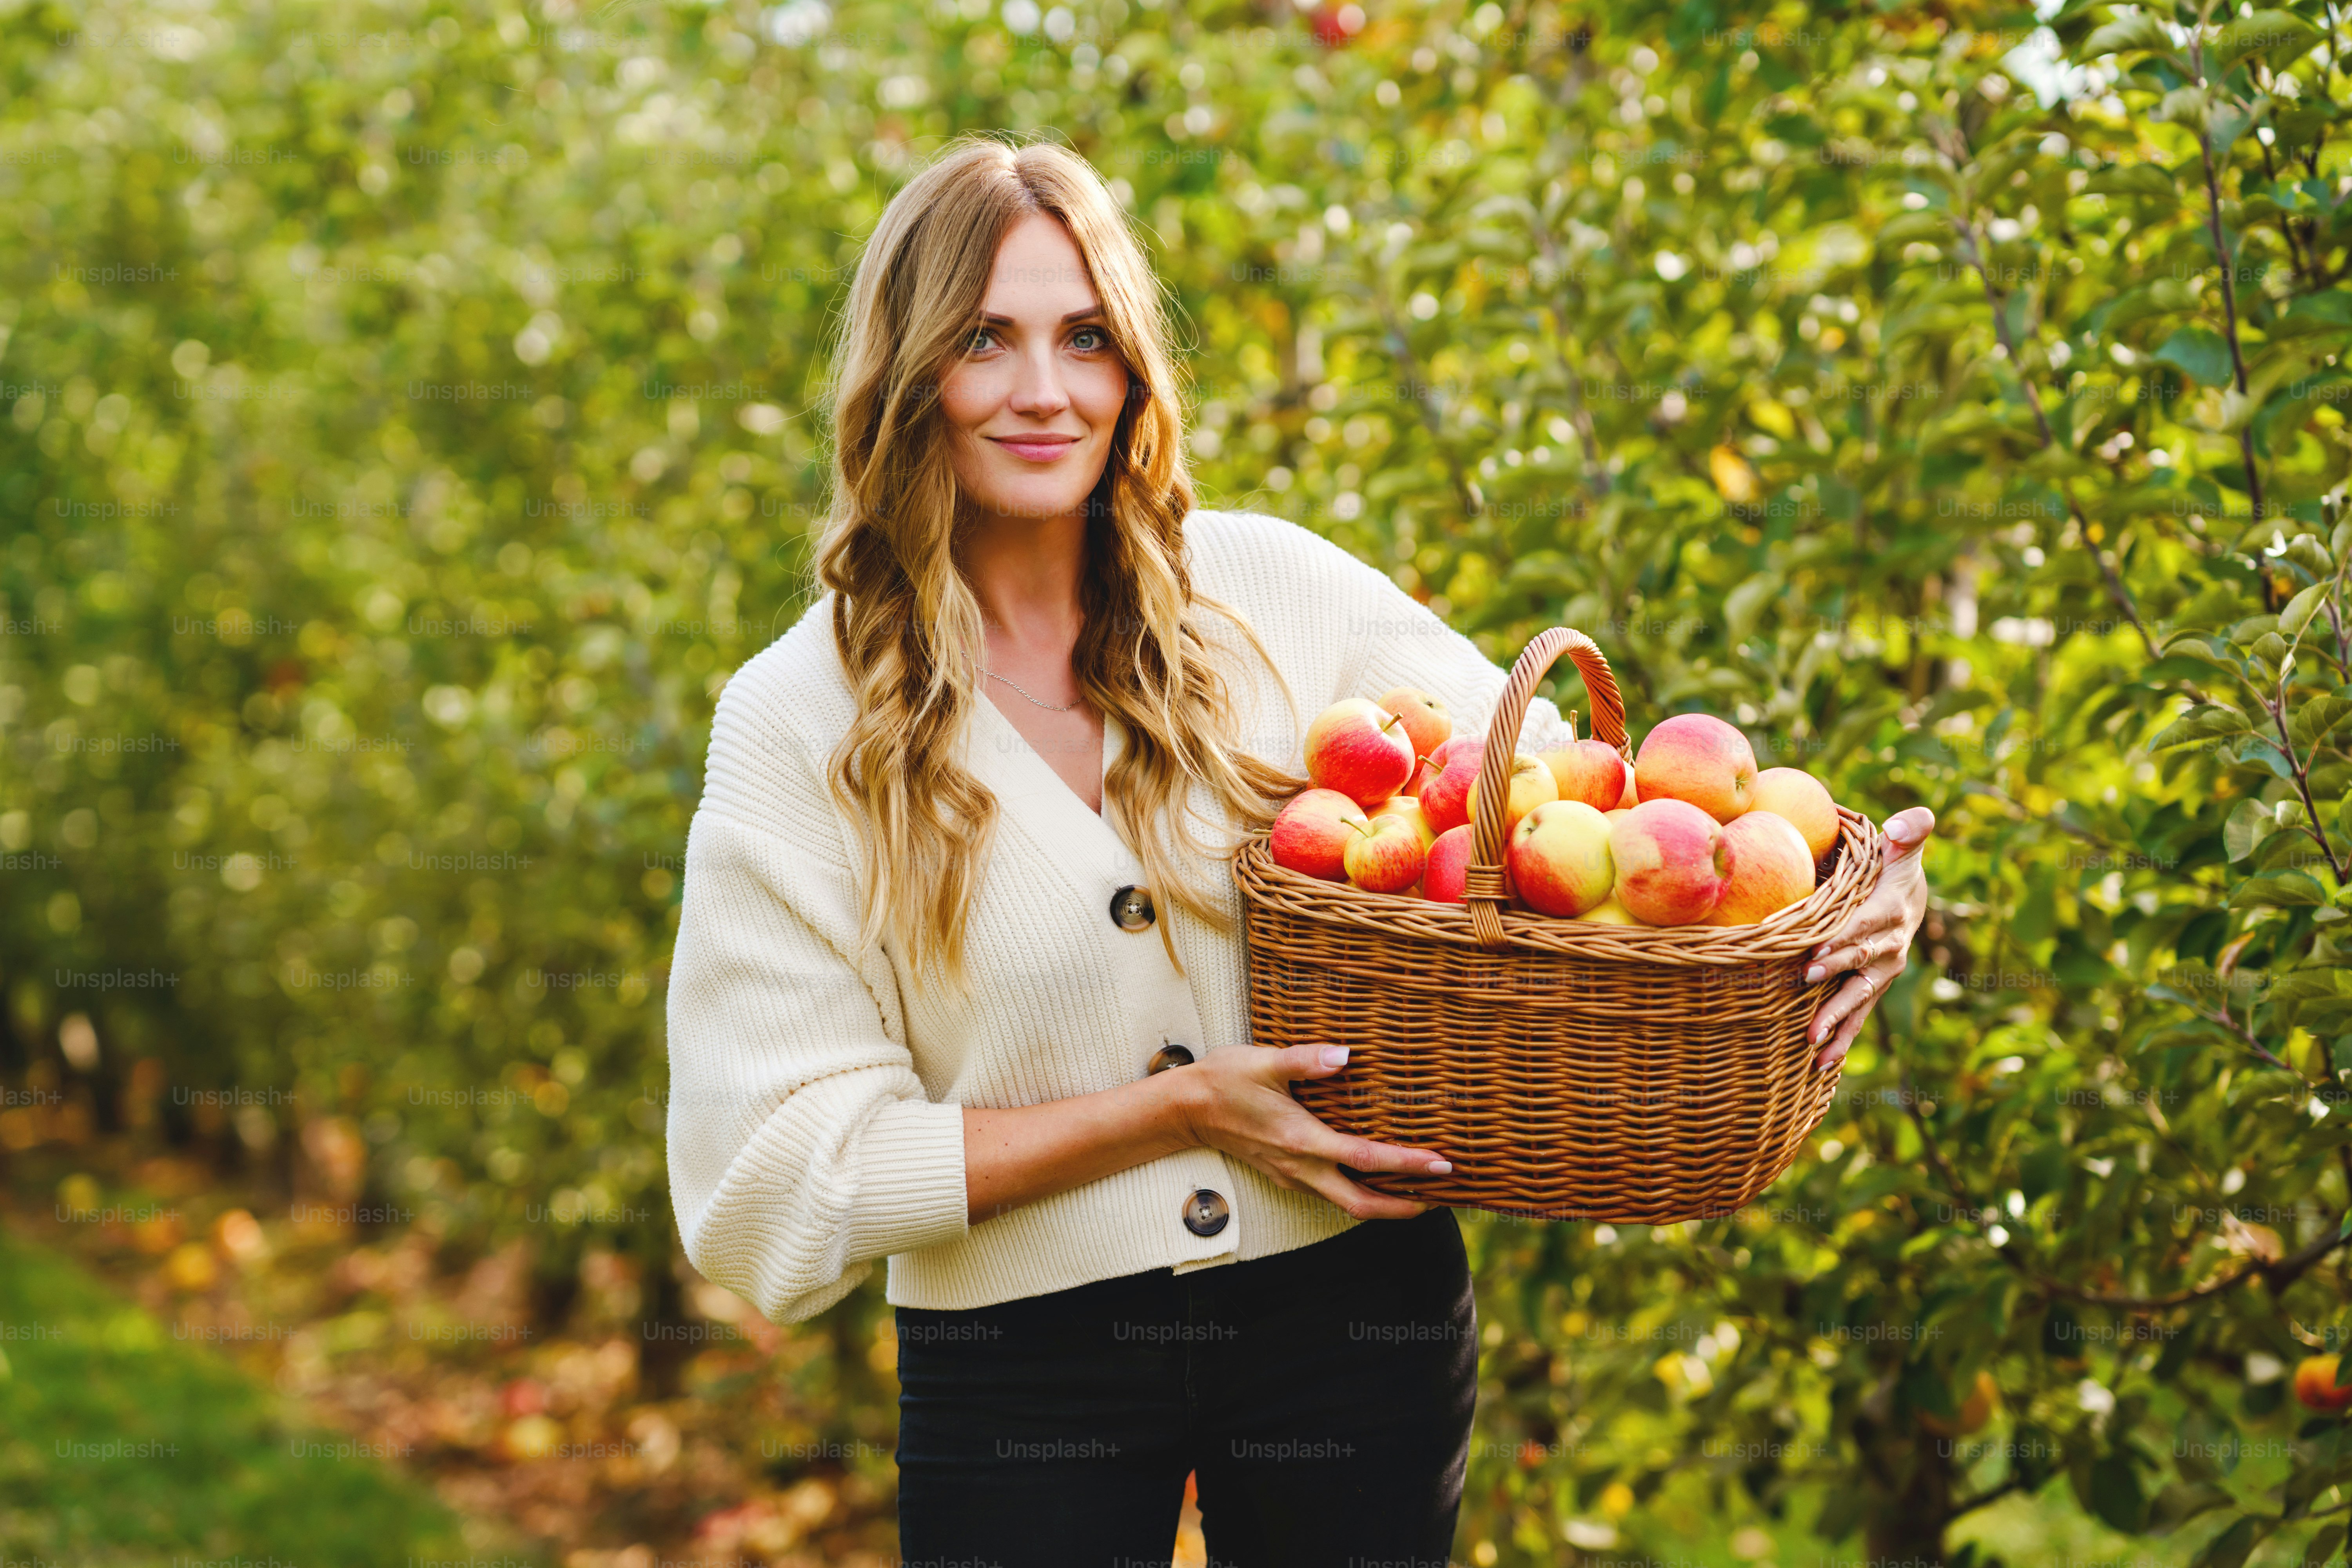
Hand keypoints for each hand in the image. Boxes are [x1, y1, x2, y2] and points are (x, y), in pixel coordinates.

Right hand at [1175, 1044, 1452, 1220]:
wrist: (1185, 1109)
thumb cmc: (1224, 1082)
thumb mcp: (1264, 1061)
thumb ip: (1305, 1060)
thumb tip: (1344, 1055)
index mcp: (1302, 1141)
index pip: (1366, 1159)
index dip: (1408, 1165)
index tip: (1443, 1164)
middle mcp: (1301, 1167)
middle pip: (1361, 1204)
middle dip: (1405, 1207)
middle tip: (1442, 1196)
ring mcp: (1292, 1175)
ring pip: (1346, 1203)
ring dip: (1384, 1203)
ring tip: (1419, 1191)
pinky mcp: (1285, 1173)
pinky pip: (1331, 1193)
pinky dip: (1360, 1191)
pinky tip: (1375, 1178)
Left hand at [1806, 806, 1934, 1069]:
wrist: (1910, 897)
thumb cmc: (1894, 867)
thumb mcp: (1902, 845)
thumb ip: (1907, 831)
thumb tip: (1899, 824)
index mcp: (1890, 912)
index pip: (1863, 927)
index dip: (1842, 942)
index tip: (1815, 957)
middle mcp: (1890, 946)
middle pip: (1860, 965)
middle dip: (1835, 983)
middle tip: (1808, 997)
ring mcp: (1881, 971)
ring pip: (1860, 999)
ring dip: (1838, 1023)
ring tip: (1814, 1047)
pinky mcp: (1871, 986)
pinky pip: (1858, 1015)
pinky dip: (1843, 1039)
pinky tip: (1822, 1066)